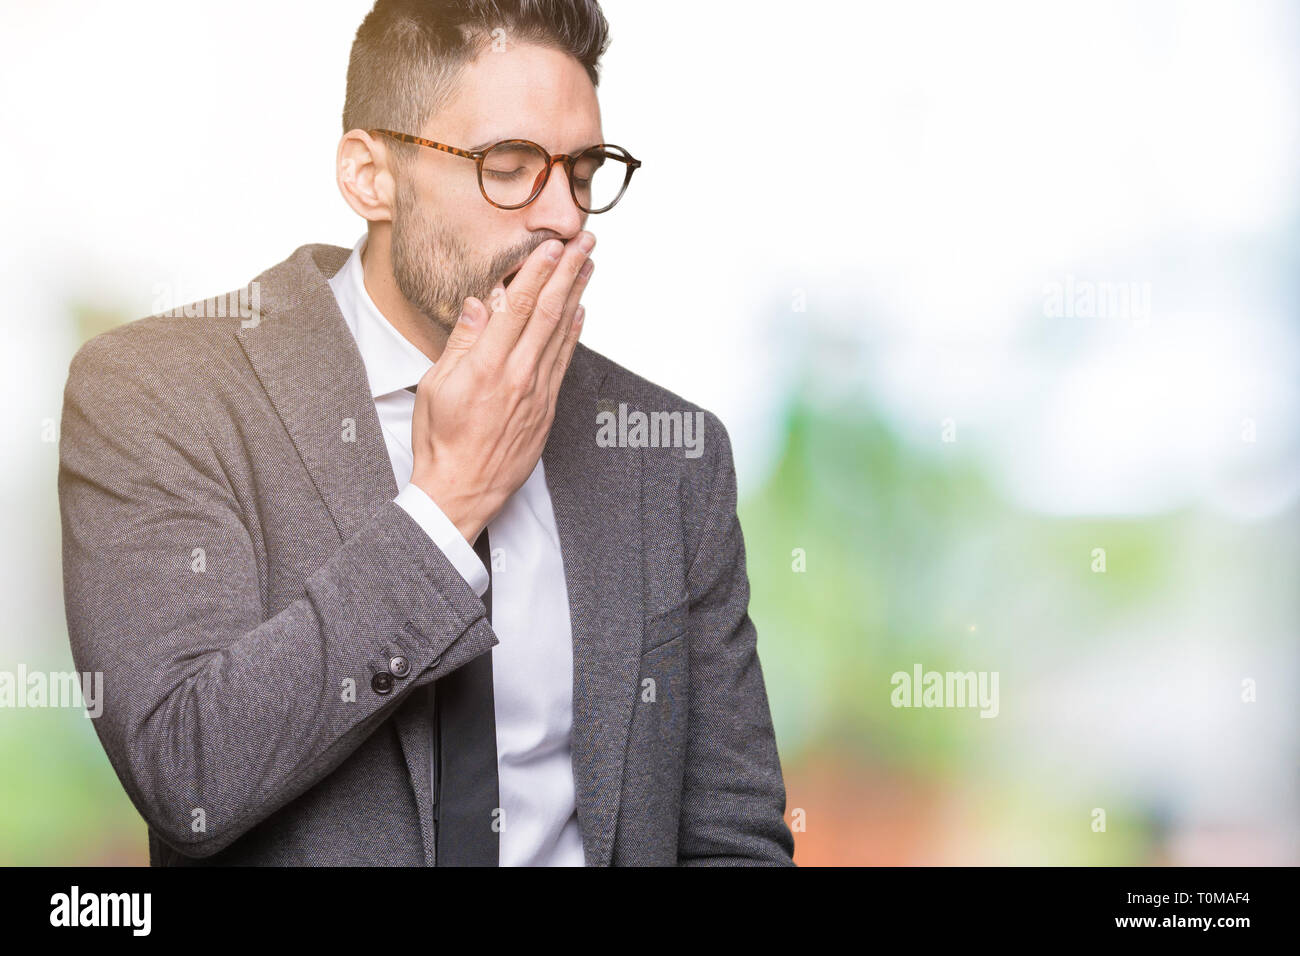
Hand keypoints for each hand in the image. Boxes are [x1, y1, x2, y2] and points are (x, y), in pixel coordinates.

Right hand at [409, 231, 594, 542]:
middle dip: (569, 272)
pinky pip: (563, 362)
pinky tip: (581, 311)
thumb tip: (481, 303)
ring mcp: (537, 393)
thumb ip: (461, 342)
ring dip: (577, 294)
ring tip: (589, 264)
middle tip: (585, 241)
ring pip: (562, 333)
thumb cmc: (440, 441)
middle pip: (549, 313)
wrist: (461, 491)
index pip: (519, 308)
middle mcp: (518, 376)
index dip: (538, 272)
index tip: (553, 244)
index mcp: (487, 367)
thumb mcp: (436, 387)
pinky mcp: (546, 410)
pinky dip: (574, 333)